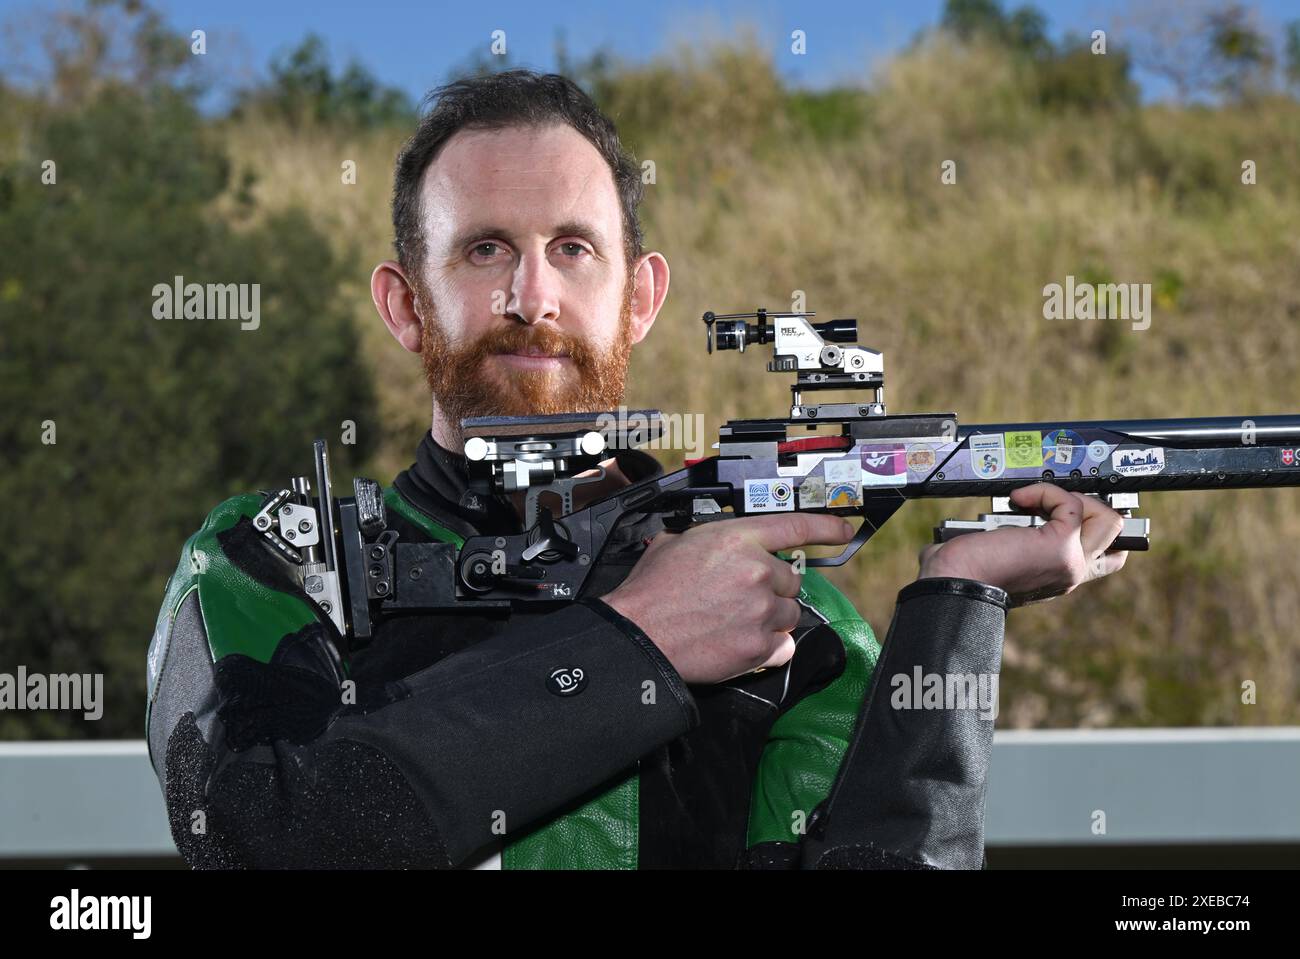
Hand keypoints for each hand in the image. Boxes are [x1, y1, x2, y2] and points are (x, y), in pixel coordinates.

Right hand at [600, 513, 854, 683]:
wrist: (639, 636)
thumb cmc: (650, 591)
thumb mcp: (674, 543)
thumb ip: (708, 539)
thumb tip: (715, 544)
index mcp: (737, 539)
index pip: (795, 527)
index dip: (825, 528)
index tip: (844, 531)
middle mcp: (757, 571)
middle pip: (792, 580)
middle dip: (773, 589)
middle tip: (741, 599)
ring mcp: (762, 611)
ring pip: (790, 614)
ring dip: (770, 619)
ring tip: (735, 622)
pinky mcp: (760, 647)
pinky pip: (783, 647)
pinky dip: (768, 648)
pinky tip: (740, 643)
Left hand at [916, 483, 1129, 605]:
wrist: (953, 583)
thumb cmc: (963, 571)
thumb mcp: (997, 555)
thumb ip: (1017, 543)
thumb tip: (999, 523)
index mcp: (1059, 575)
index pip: (1106, 556)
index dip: (1094, 525)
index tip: (1060, 507)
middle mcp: (1071, 572)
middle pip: (1117, 534)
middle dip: (1093, 506)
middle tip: (1053, 503)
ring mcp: (1071, 561)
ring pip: (1109, 519)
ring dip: (1075, 497)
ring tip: (1038, 500)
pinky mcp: (1061, 547)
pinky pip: (1072, 503)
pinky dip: (1046, 491)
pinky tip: (1019, 499)